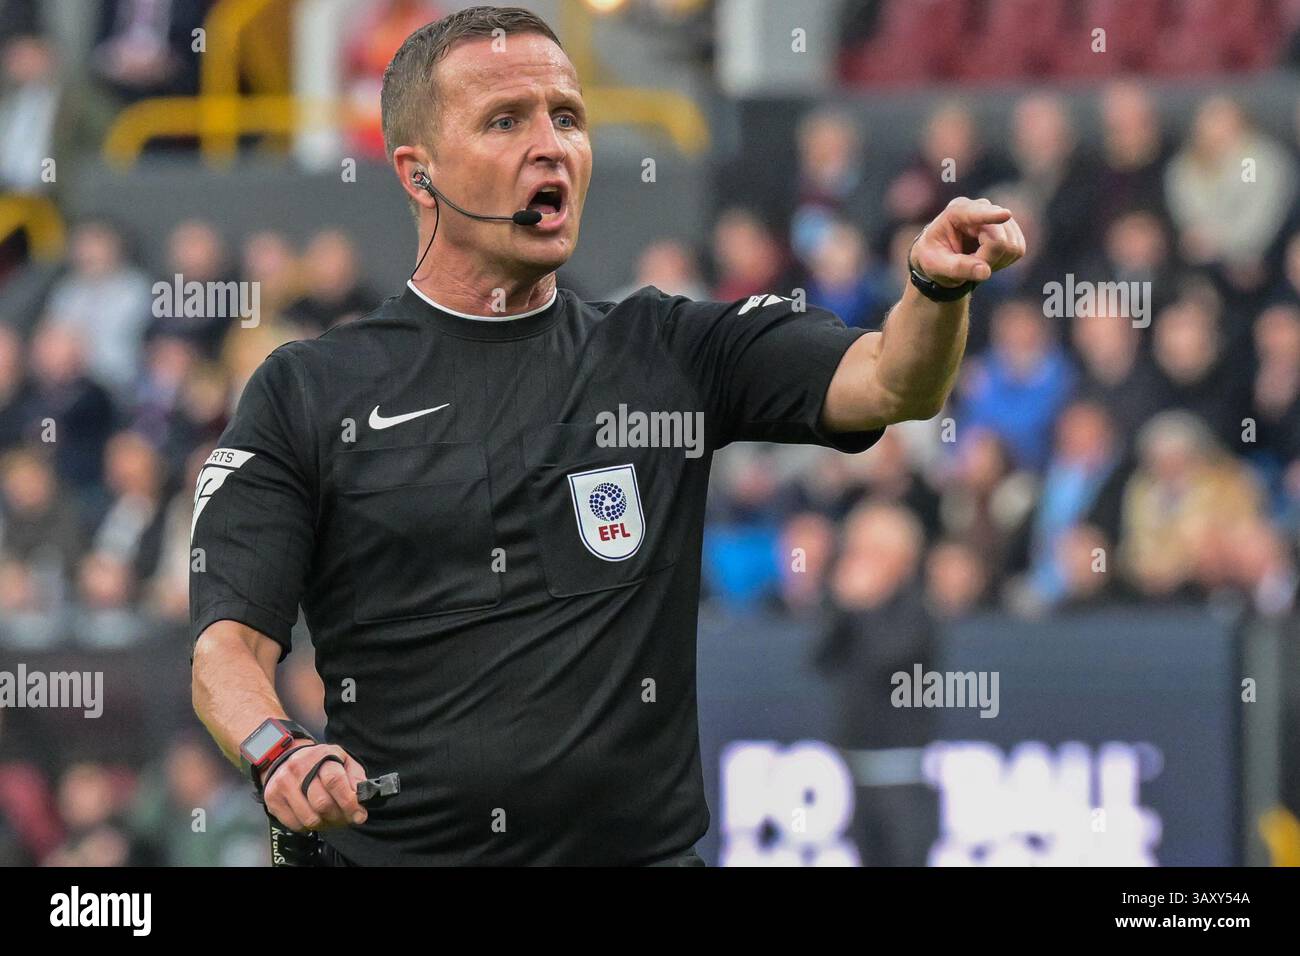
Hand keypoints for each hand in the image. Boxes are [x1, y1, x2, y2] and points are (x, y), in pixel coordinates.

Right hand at [262, 741, 369, 831]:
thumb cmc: (319, 762)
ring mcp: (283, 783)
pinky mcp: (272, 798)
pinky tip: (313, 817)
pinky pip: (295, 824)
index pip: (335, 781)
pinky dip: (308, 827)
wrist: (283, 756)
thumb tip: (362, 798)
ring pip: (309, 818)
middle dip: (339, 817)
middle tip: (345, 819)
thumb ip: (355, 777)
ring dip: (324, 824)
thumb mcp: (342, 760)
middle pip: (322, 803)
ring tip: (330, 818)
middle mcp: (299, 768)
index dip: (349, 802)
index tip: (359, 815)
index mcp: (320, 757)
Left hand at [911, 197, 1026, 287]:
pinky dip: (1003, 261)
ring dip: (994, 261)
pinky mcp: (1011, 228)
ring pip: (1012, 246)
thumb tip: (985, 272)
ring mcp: (998, 216)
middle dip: (986, 259)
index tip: (1006, 215)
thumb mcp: (936, 265)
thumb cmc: (934, 257)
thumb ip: (958, 268)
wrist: (941, 256)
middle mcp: (980, 207)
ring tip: (974, 260)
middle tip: (967, 266)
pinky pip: (1018, 250)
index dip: (991, 216)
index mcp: (956, 212)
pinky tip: (986, 259)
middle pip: (999, 239)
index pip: (976, 214)